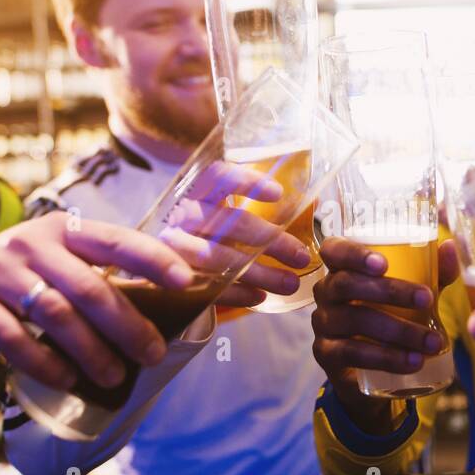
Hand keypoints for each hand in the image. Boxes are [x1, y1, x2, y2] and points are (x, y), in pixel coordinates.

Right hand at [0, 212, 194, 390]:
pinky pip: (13, 339)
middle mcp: (30, 244)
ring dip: (91, 351)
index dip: (153, 259)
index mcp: (62, 230)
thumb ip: (97, 274)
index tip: (186, 281)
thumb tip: (165, 305)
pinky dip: (45, 363)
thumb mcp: (55, 260)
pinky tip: (67, 381)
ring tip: (114, 377)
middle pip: (88, 287)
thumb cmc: (20, 277)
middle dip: (127, 325)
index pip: (115, 240)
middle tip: (154, 353)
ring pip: (55, 315)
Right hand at [160, 159, 310, 300]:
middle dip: (269, 240)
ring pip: (217, 258)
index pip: (218, 177)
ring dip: (258, 272)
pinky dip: (236, 293)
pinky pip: (207, 287)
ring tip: (290, 283)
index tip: (277, 194)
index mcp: (198, 193)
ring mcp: (174, 247)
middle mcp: (183, 215)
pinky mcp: (170, 279)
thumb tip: (313, 204)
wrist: (161, 270)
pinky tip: (259, 297)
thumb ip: (258, 212)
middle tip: (302, 256)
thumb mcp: (224, 217)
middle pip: (227, 222)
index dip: (246, 181)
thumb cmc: (206, 236)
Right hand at [311, 236, 458, 432]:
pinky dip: (386, 357)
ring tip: (432, 342)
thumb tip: (449, 247)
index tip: (384, 264)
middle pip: (347, 284)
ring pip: (354, 320)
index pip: (334, 250)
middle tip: (426, 299)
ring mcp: (323, 323)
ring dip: (398, 331)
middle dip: (390, 290)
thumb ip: (433, 273)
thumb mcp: (414, 295)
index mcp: (342, 268)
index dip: (353, 254)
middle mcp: (326, 292)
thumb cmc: (394, 318)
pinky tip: (413, 361)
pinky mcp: (326, 354)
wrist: (376, 372)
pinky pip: (352, 352)